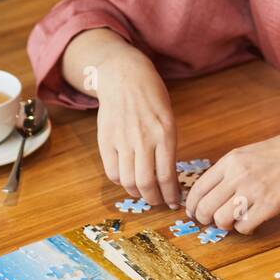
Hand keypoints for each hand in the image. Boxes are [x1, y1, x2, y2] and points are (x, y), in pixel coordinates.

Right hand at [91, 44, 180, 207]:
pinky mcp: (106, 140)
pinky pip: (112, 171)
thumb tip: (168, 178)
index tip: (173, 202)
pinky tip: (127, 179)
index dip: (170, 195)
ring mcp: (122, 140)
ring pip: (128, 181)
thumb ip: (167, 146)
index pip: (167, 176)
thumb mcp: (168, 119)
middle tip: (158, 201)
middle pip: (146, 183)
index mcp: (165, 134)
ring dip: (137, 193)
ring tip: (143, 193)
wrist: (125, 77)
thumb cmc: (152, 97)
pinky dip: (120, 181)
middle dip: (154, 199)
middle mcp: (143, 139)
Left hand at [185, 123, 279, 233]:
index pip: (198, 189)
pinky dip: (244, 228)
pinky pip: (244, 227)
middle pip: (205, 208)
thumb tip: (210, 193)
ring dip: (226, 225)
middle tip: (213, 222)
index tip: (194, 214)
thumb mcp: (247, 153)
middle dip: (206, 220)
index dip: (192, 206)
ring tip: (235, 221)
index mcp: (229, 161)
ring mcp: (253, 191)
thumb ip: (228, 171)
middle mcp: (237, 175)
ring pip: (222, 220)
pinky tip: (252, 221)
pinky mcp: (270, 205)